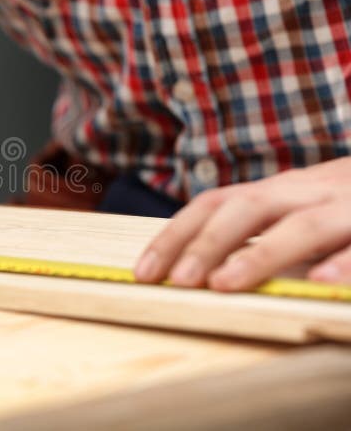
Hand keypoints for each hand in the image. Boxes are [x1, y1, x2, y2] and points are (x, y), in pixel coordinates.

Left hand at [134, 157, 350, 289]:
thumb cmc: (340, 202)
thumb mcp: (292, 206)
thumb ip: (253, 228)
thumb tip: (190, 262)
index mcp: (275, 189)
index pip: (213, 204)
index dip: (175, 234)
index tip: (144, 271)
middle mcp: (304, 190)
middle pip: (247, 208)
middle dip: (208, 244)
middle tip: (178, 281)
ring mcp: (346, 204)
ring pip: (302, 225)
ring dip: (260, 254)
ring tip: (225, 284)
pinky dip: (344, 261)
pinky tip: (320, 283)